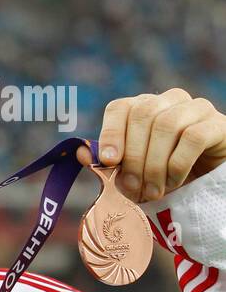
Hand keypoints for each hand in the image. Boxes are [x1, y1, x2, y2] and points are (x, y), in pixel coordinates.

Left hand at [76, 89, 225, 202]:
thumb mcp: (134, 170)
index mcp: (144, 106)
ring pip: (167, 125)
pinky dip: (177, 164)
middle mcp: (170, 100)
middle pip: (143, 116)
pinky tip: (174, 181)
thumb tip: (80, 153)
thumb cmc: (164, 174)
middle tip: (132, 188)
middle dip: (133, 157)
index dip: (110, 133)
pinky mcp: (218, 124)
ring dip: (154, 164)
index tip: (108, 162)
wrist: (209, 183)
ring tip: (152, 191)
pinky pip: (192, 137)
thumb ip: (109, 161)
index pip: (120, 107)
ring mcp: (197, 108)